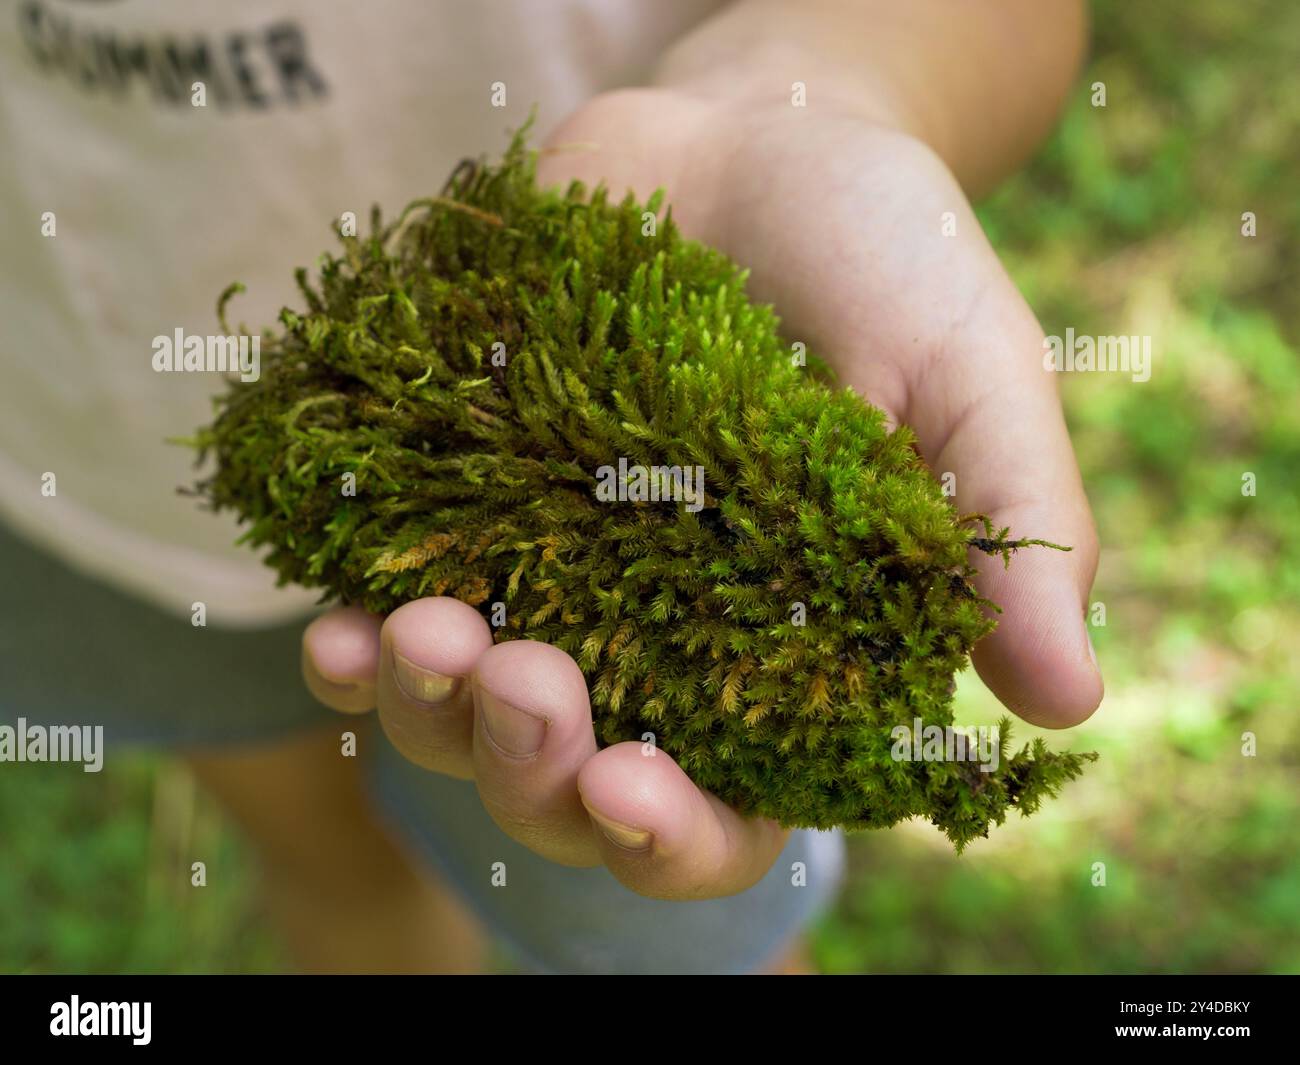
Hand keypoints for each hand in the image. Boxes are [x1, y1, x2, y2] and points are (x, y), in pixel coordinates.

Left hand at [302, 85, 1100, 901]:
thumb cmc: (886, 263)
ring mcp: (544, 581)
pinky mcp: (462, 505)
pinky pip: (385, 609)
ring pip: (458, 721)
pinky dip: (356, 638)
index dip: (676, 840)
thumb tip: (1070, 701)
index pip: (725, 815)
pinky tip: (341, 622)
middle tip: (527, 682)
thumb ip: (1015, 532)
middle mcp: (650, 647)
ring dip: (429, 711)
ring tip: (426, 635)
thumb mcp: (970, 380)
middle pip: (562, 789)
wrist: (760, 140)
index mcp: (779, 661)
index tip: (634, 795)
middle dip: (529, 767)